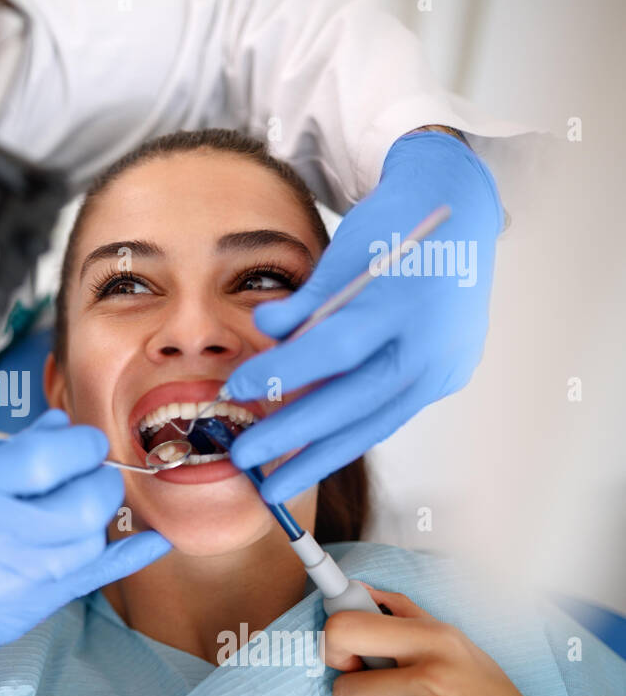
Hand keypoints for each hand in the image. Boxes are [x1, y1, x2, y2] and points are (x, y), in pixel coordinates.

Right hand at [0, 409, 170, 674]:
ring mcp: (25, 573)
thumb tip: (56, 427)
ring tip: (76, 503)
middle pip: (86, 495)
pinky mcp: (38, 604)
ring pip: (94, 532)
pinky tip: (154, 539)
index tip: (75, 440)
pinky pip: (100, 576)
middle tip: (83, 470)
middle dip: (95, 473)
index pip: (52, 454)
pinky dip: (132, 554)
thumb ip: (0, 450)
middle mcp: (4, 532)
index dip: (76, 440)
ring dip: (95, 510)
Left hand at [226, 130, 504, 503]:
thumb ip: (304, 301)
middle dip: (295, 440)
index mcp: (402, 302)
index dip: (280, 374)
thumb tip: (264, 331)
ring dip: (322, 456)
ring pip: (376, 422)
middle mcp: (431, 341)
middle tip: (246, 462)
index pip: (331, 349)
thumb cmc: (394, 226)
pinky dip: (350, 433)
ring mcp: (446, 364)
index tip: (233, 391)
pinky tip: (314, 454)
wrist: (462, 212)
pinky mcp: (450, 376)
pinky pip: (391, 413)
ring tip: (278, 483)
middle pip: (354, 403)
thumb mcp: (344, 252)